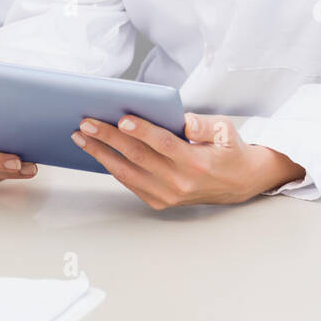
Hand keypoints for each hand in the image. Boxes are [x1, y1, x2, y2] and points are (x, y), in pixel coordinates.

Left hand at [70, 112, 304, 207]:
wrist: (238, 182)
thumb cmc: (228, 149)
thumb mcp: (225, 130)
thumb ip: (203, 125)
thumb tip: (184, 120)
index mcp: (196, 162)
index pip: (163, 144)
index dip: (142, 131)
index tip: (122, 119)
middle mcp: (180, 182)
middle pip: (138, 157)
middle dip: (109, 138)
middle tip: (87, 123)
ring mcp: (168, 195)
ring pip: (128, 173)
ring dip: (101, 154)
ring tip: (82, 137)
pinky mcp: (160, 202)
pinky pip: (131, 183)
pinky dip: (112, 167)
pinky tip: (98, 152)